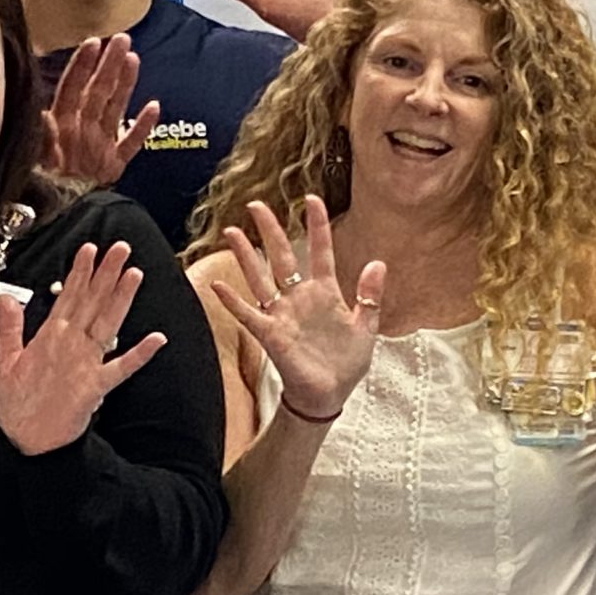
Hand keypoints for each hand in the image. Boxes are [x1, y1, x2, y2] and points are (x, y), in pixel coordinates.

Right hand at [0, 240, 167, 454]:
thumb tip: (6, 298)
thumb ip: (8, 329)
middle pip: (92, 302)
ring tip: (135, 272)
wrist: (27, 443)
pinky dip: (140, 354)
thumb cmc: (17, 408)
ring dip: (122, 298)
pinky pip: (122, 368)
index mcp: (48, 338)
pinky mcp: (97, 387)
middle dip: (107, 273)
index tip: (91, 248)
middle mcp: (69, 345)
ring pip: (107, 323)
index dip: (81, 271)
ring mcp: (85, 364)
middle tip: (122, 248)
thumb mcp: (4, 364)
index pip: (67, 296)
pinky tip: (157, 339)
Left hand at [40, 35, 159, 185]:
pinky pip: (130, 143)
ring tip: (133, 59)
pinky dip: (142, 126)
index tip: (93, 42)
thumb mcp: (35, 163)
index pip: (73, 88)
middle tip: (121, 39)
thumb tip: (42, 115)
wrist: (54, 218)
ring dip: (125, 84)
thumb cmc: (39, 190)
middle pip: (97, 91)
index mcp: (61, 126)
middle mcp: (81, 129)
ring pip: (115, 108)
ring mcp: (99, 145)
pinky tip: (154, 106)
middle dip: (109, 64)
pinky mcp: (113, 165)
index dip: (83, 65)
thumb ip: (42, 139)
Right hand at [211, 196, 384, 423]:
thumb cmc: (346, 362)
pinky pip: (248, 314)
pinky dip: (232, 301)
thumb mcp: (366, 327)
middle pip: (282, 256)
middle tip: (256, 205)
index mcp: (325, 293)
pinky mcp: (271, 334)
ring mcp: (282, 314)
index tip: (312, 199)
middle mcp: (300, 298)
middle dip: (269, 230)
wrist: (329, 395)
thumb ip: (370, 297)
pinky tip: (217, 285)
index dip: (317, 225)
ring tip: (232, 232)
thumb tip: (378, 263)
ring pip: (260, 278)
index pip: (320, 251)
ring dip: (245, 256)